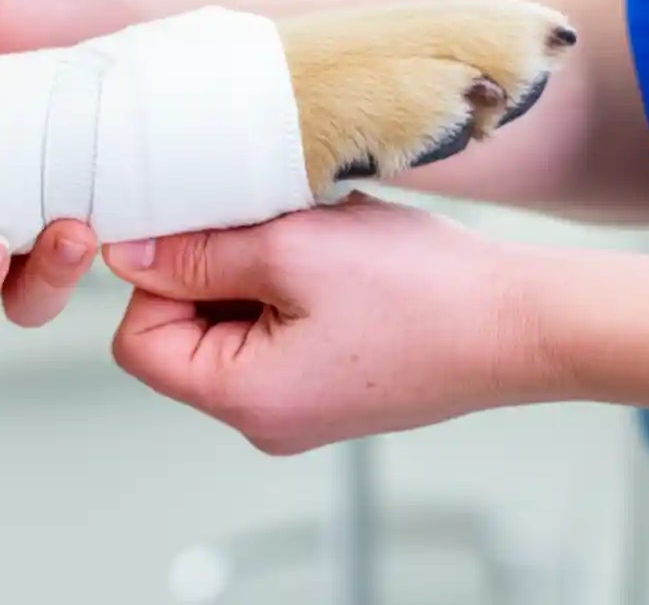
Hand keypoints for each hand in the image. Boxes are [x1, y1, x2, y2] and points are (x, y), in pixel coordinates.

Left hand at [104, 194, 562, 454]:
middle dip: (207, 273)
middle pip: (179, 337)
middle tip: (262, 230)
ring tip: (306, 246)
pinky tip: (328, 264)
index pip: (139, 342)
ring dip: (249, 274)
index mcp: (244, 399)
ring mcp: (295, 407)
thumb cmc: (421, 293)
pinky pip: (270, 332)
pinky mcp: (324, 386)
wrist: (523, 324)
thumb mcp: (290, 252)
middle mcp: (262, 419)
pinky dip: (282, 287)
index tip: (194, 234)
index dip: (152, 282)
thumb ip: (195, 256)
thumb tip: (125, 256)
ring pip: (226, 327)